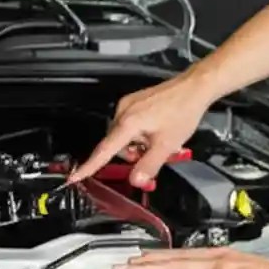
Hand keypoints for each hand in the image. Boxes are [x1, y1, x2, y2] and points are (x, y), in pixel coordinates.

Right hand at [67, 70, 216, 186]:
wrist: (194, 88)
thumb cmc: (182, 112)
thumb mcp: (167, 145)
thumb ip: (149, 165)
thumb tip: (135, 180)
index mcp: (128, 122)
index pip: (104, 150)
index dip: (89, 166)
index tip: (74, 176)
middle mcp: (123, 111)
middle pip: (117, 144)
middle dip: (133, 154)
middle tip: (155, 153)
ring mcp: (128, 104)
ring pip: (125, 135)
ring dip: (138, 144)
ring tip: (160, 139)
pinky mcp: (135, 102)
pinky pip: (131, 124)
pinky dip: (141, 133)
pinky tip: (158, 130)